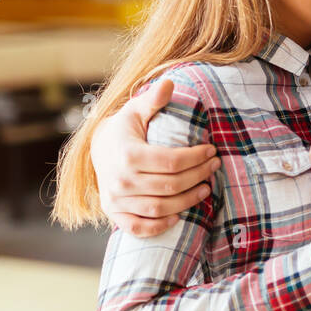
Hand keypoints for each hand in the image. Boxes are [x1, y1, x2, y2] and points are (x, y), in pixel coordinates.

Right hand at [92, 78, 221, 235]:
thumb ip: (153, 99)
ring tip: (206, 189)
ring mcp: (116, 199)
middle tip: (214, 167)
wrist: (97, 149)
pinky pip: (139, 227)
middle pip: (171, 185)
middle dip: (198, 176)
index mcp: (128, 154)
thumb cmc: (124, 129)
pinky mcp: (113, 213)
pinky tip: (179, 215)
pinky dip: (159, 226)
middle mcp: (120, 180)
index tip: (212, 150)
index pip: (172, 161)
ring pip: (160, 208)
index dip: (196, 157)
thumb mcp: (136, 111)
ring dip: (187, 201)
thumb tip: (170, 83)